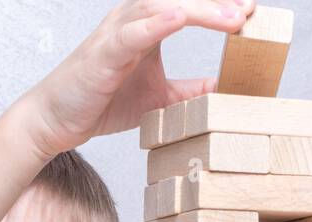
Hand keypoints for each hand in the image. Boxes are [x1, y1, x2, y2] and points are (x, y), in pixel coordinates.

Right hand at [13, 0, 254, 161]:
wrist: (57, 120)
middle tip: (250, 10)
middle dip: (217, 3)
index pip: (191, 6)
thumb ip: (191, 90)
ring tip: (232, 17)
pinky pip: (133, 32)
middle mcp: (134, 20)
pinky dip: (156, 23)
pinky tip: (179, 18)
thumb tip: (225, 91)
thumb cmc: (103, 101)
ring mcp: (118, 32)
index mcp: (149, 24)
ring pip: (162, 6)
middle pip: (182, 0)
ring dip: (200, 10)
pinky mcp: (104, 52)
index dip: (221, 5)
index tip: (254, 10)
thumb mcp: (160, 97)